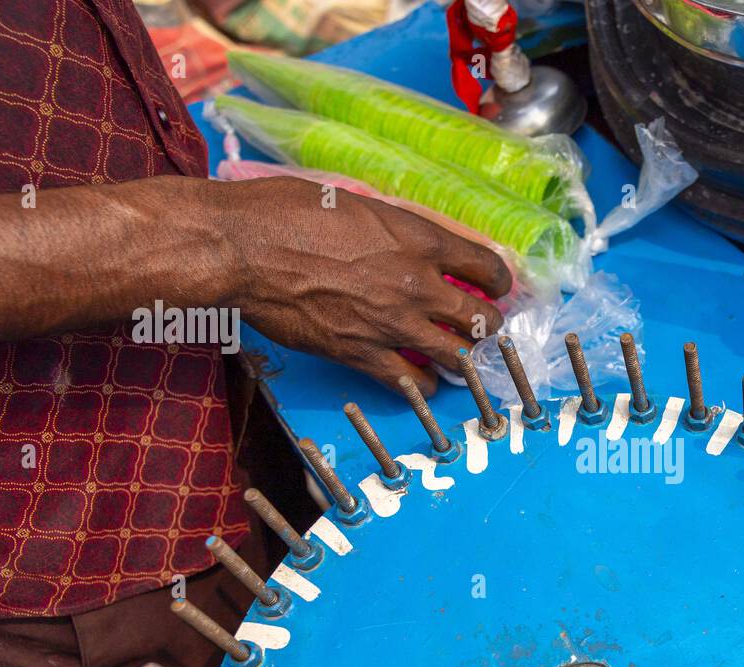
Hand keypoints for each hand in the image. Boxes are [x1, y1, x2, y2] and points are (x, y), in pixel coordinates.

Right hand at [225, 176, 511, 394]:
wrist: (243, 249)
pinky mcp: (363, 355)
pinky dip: (424, 385)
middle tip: (484, 324)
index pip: (486, 266)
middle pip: (481, 318)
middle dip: (489, 324)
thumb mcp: (356, 204)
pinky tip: (423, 380)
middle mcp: (416, 284)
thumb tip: (408, 242)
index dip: (500, 280)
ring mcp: (392, 325)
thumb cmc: (288, 213)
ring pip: (457, 356)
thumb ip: (393, 229)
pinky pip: (413, 384)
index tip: (497, 286)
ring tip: (460, 355)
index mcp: (418, 239)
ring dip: (463, 357)